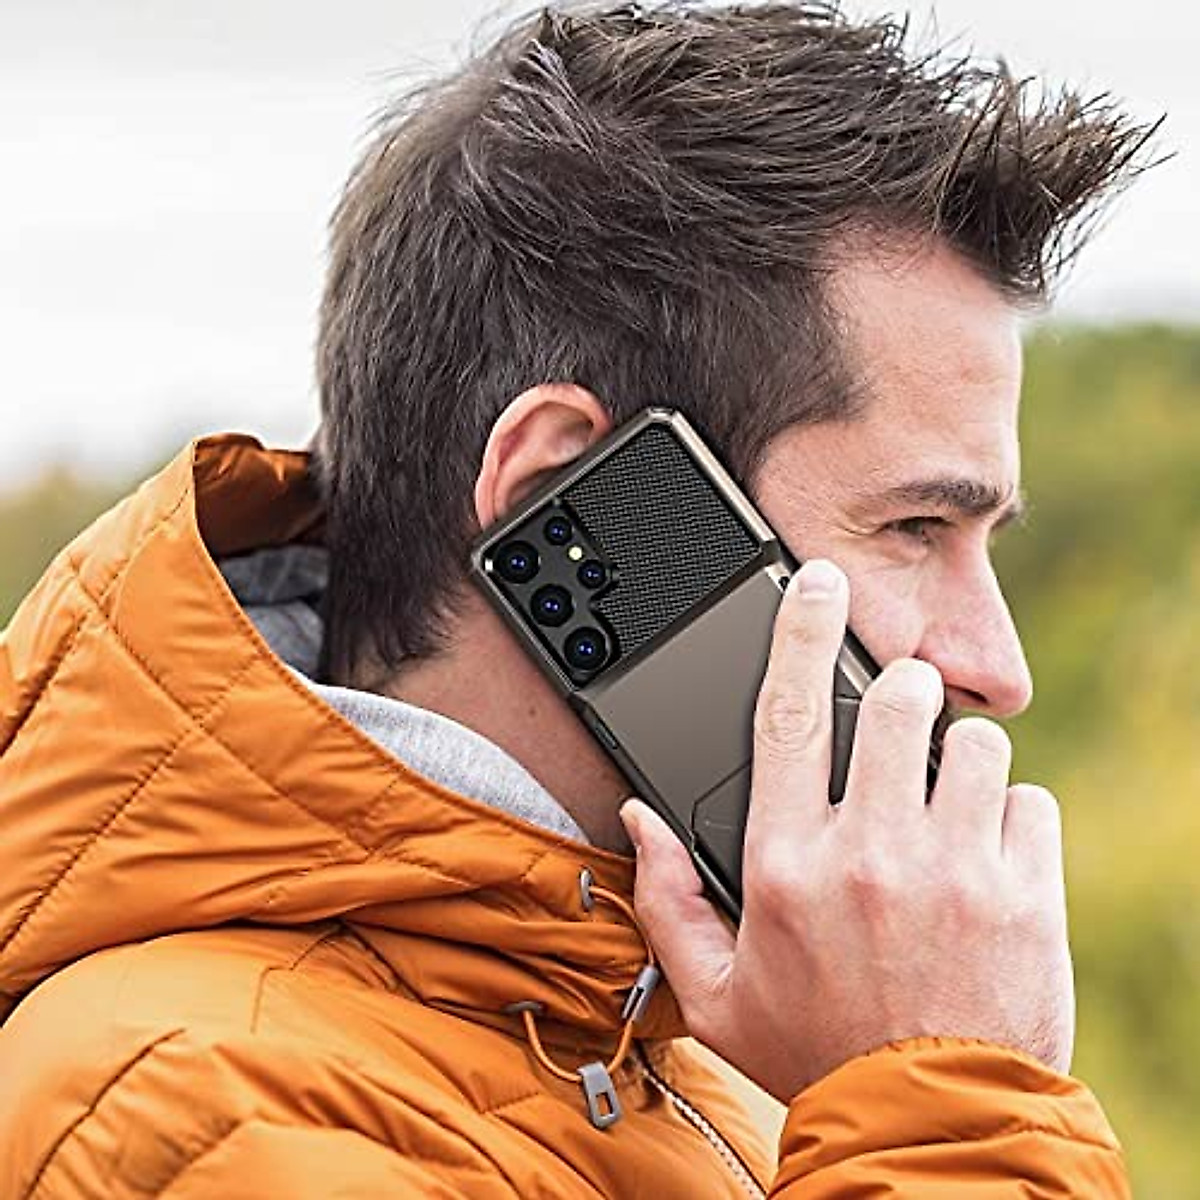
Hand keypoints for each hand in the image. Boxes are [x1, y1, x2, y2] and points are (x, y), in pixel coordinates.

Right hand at [621, 558, 1074, 1102]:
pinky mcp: (1025, 896)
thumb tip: (639, 817)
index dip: (801, 631)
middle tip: (898, 719)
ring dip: (956, 760)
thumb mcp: (713, 990)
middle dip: (901, 691)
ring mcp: (955, 872)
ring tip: (940, 805)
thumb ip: (663, 897)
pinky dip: (1009, 816)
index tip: (817, 581)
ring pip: (973, 744)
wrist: (930, 1126)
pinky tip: (985, 859)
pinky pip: (1028, 802)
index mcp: (788, 865)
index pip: (790, 713)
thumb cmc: (817, 1052)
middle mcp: (871, 854)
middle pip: (898, 705)